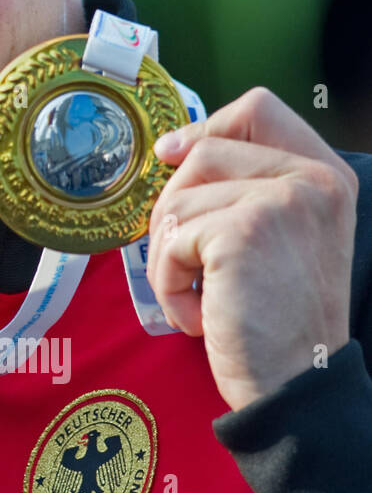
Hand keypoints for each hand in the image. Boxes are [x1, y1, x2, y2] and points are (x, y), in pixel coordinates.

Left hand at [146, 87, 358, 410]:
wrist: (296, 383)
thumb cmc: (275, 319)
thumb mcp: (278, 237)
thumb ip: (245, 188)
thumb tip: (172, 149)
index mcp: (325, 175)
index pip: (258, 109)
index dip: (205, 127)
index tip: (171, 156)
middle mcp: (313, 180)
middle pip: (202, 153)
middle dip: (172, 209)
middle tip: (187, 265)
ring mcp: (281, 201)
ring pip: (176, 202)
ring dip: (167, 258)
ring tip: (199, 298)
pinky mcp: (243, 231)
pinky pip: (170, 240)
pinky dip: (168, 283)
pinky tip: (199, 315)